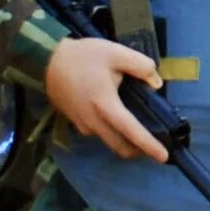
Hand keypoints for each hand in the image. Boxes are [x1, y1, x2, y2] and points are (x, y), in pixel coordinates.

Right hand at [43, 36, 168, 160]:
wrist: (46, 60)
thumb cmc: (81, 57)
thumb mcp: (116, 53)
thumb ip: (141, 66)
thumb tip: (156, 83)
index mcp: (106, 106)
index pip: (132, 131)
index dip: (149, 145)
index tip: (164, 157)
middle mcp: (93, 122)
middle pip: (120, 146)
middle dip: (139, 151)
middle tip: (154, 145)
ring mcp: (82, 125)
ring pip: (108, 141)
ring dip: (124, 141)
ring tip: (137, 129)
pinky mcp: (75, 123)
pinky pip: (98, 133)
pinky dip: (111, 132)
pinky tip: (116, 118)